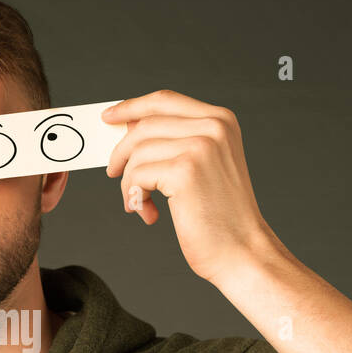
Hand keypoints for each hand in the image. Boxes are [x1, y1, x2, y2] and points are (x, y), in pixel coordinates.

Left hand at [103, 89, 281, 283]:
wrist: (242, 251)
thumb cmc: (220, 216)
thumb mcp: (204, 166)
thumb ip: (176, 142)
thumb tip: (129, 128)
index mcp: (221, 121)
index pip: (165, 100)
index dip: (132, 107)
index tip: (109, 117)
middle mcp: (214, 127)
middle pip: (145, 125)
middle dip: (122, 152)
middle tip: (114, 174)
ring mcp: (201, 146)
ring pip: (137, 152)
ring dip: (129, 182)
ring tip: (140, 204)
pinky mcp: (185, 170)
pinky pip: (137, 175)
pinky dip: (133, 196)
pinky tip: (148, 213)